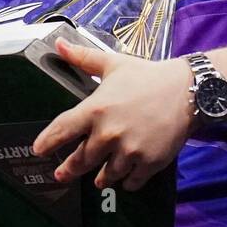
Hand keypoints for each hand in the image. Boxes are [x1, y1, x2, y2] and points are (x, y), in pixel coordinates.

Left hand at [31, 37, 194, 191]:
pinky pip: (131, 182)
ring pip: (107, 175)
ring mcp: (129, 151)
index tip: (38, 150)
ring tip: (98, 179)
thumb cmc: (147, 76)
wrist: (188, 90)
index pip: (62, 130)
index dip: (47, 142)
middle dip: (69, 170)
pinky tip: (126, 179)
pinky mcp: (149, 163)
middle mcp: (108, 134)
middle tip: (61, 175)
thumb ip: (83, 58)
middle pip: (81, 160)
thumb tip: (59, 43)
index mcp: (95, 109)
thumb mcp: (113, 64)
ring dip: (101, 178)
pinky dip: (127, 182)